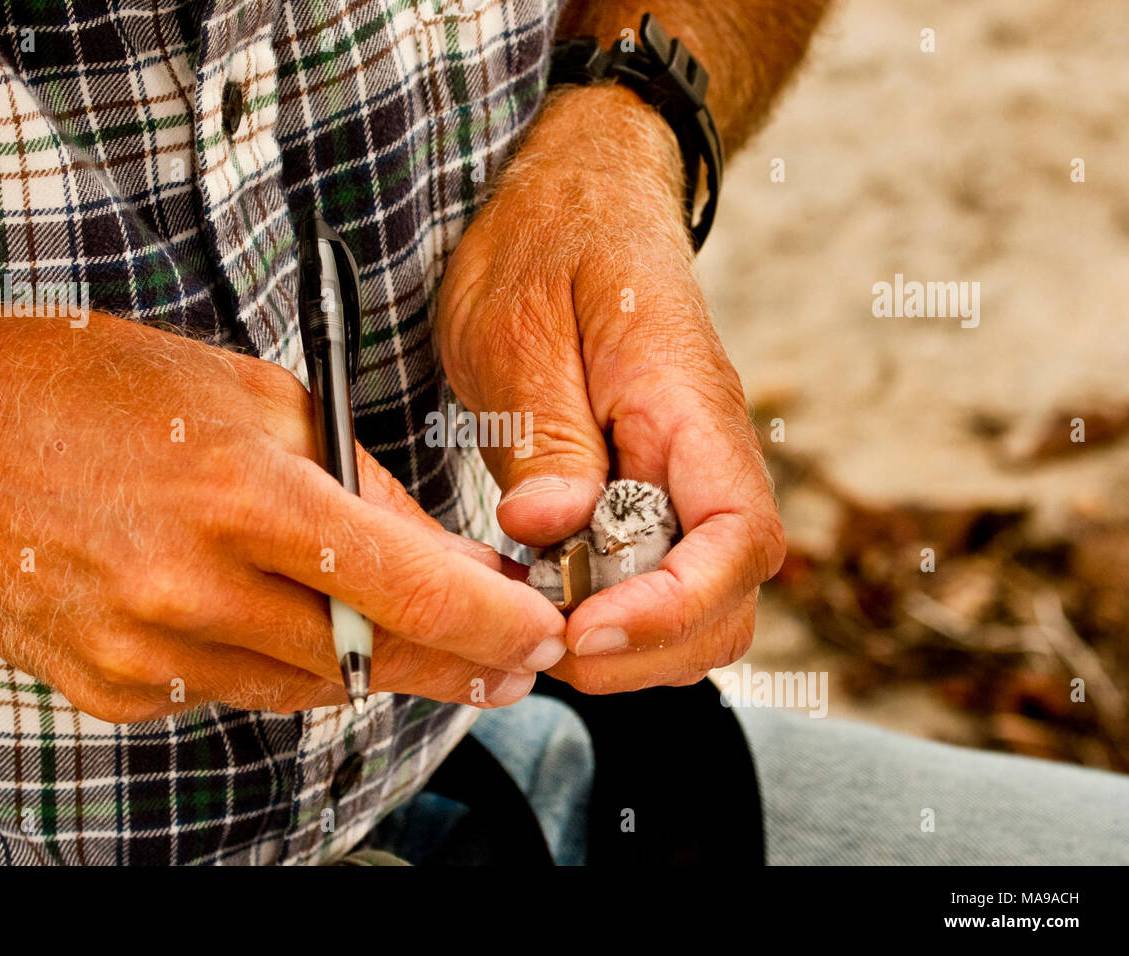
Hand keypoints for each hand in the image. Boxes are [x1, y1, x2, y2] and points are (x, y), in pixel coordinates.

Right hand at [0, 309, 565, 720]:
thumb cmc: (103, 392)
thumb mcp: (258, 398)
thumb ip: (361, 488)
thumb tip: (442, 558)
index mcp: (240, 491)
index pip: (403, 586)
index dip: (488, 621)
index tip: (537, 635)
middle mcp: (192, 585)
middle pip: (366, 659)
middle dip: (450, 662)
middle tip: (502, 662)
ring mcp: (146, 649)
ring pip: (308, 688)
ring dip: (361, 661)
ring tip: (384, 622)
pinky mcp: (113, 688)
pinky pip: (234, 693)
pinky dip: (273, 662)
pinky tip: (261, 613)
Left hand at [437, 85, 784, 693]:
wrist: (572, 199)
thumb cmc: (545, 247)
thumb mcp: (520, 332)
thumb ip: (545, 437)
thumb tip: (549, 532)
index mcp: (688, 408)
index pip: (734, 540)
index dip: (668, 609)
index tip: (581, 630)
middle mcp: (706, 455)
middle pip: (728, 599)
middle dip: (645, 649)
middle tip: (541, 642)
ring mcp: (685, 478)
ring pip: (699, 603)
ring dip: (631, 640)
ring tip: (537, 620)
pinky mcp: (653, 491)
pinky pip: (660, 577)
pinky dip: (614, 610)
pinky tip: (547, 592)